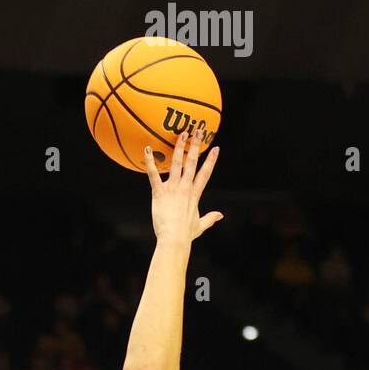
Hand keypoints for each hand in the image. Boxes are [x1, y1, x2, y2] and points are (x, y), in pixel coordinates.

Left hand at [144, 130, 221, 244]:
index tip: (215, 148)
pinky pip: (154, 174)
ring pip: (177, 163)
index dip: (211, 160)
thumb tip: (220, 215)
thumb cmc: (186, 234)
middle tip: (197, 131)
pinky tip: (147, 149)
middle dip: (195, 145)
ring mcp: (173, 188)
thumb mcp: (200, 226)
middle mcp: (185, 187)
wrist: (174, 238)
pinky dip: (150, 161)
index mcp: (195, 194)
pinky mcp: (159, 192)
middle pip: (192, 162)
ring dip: (179, 147)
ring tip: (181, 134)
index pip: (205, 173)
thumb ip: (210, 218)